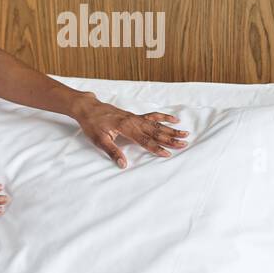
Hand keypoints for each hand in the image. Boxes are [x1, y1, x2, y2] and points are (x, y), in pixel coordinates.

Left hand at [71, 96, 188, 168]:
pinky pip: (152, 116)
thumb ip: (112, 152)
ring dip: (171, 130)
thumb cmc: (93, 124)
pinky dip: (164, 117)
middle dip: (170, 139)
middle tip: (184, 144)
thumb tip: (123, 164)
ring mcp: (136, 118)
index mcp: (126, 127)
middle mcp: (134, 121)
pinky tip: (174, 119)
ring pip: (157, 124)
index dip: (157, 148)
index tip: (168, 153)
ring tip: (184, 133)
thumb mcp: (99, 140)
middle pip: (155, 132)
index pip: (145, 140)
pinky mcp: (135, 116)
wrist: (89, 108)